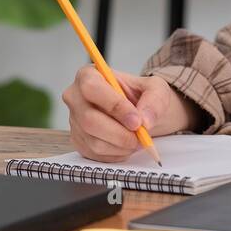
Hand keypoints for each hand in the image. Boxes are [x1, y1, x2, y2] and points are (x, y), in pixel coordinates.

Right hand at [62, 66, 201, 161]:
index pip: (92, 88)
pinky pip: (95, 154)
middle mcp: (75, 97)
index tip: (136, 121)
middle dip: (120, 133)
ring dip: (121, 146)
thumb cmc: (142, 96)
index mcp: (88, 75)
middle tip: (141, 136)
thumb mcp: (156, 89)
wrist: (140, 113)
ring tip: (137, 139)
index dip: (114, 106)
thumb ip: (154, 100)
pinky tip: (126, 145)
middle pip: (89, 119)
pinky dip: (117, 154)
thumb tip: (145, 120)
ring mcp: (74, 121)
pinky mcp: (78, 141)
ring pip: (94, 141)